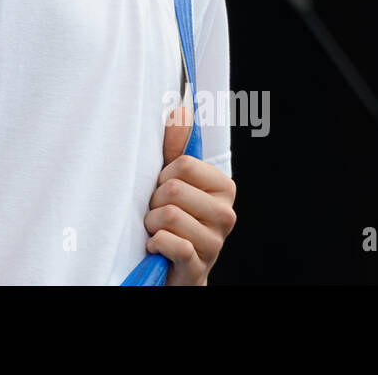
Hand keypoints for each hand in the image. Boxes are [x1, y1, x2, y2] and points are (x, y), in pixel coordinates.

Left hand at [143, 105, 237, 284]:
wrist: (173, 267)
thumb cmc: (172, 217)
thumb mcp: (173, 180)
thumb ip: (175, 147)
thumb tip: (181, 110)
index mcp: (224, 187)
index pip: (184, 164)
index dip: (163, 176)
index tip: (164, 189)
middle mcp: (226, 214)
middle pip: (173, 190)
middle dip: (154, 202)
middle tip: (157, 213)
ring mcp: (215, 242)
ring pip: (168, 215)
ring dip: (150, 224)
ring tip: (156, 230)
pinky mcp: (199, 266)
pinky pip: (170, 243)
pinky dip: (155, 243)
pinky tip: (157, 247)